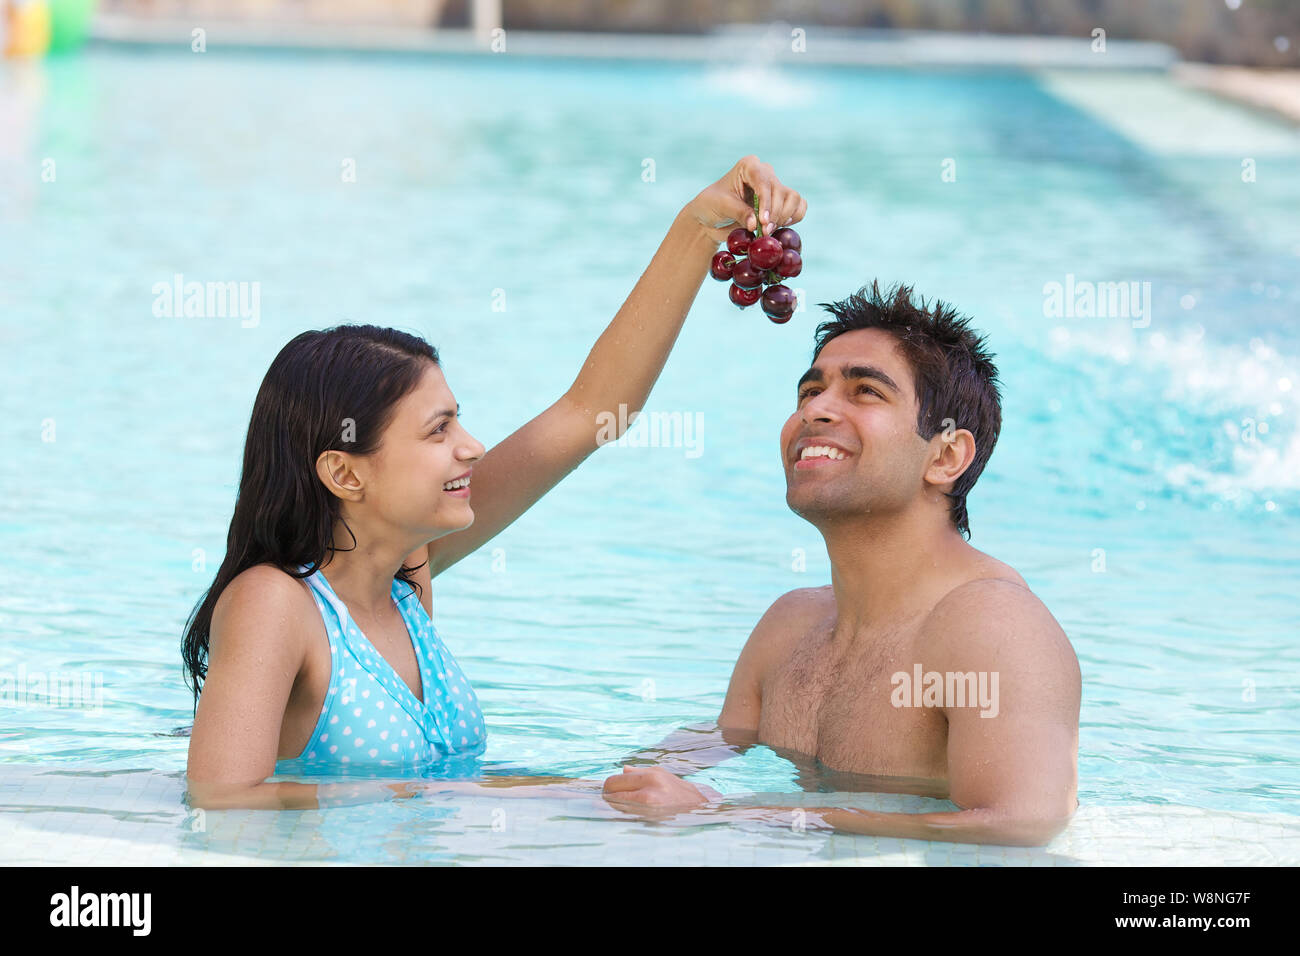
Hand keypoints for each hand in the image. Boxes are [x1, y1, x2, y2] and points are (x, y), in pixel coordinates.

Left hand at [601, 764, 720, 809]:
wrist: (697, 808)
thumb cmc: (677, 790)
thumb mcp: (661, 774)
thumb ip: (640, 772)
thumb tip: (623, 770)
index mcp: (650, 776)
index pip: (615, 781)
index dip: (608, 787)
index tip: (608, 790)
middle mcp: (648, 791)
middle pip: (611, 794)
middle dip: (607, 797)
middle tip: (609, 799)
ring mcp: (648, 809)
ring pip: (616, 808)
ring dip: (615, 807)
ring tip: (622, 806)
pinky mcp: (650, 821)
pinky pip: (626, 818)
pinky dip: (623, 815)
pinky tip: (628, 813)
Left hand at [683, 155, 806, 242]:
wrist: (712, 218)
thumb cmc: (712, 206)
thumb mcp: (722, 206)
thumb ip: (740, 213)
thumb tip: (756, 223)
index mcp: (749, 166)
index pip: (764, 181)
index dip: (766, 202)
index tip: (762, 221)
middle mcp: (765, 173)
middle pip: (781, 192)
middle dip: (774, 214)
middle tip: (763, 232)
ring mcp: (775, 187)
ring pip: (793, 199)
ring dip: (784, 217)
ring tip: (768, 231)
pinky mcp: (781, 202)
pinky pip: (799, 206)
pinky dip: (794, 217)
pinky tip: (780, 226)